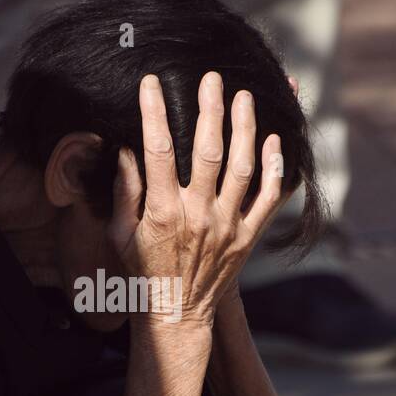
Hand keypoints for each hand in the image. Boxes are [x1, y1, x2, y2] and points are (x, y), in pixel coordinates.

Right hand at [108, 72, 284, 329]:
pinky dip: (274, 167)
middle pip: (208, 150)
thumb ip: (125, 192)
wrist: (176, 317)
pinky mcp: (248, 237)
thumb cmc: (142, 275)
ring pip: (243, 166)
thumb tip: (127, 150)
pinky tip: (273, 139)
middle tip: (211, 78)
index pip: (158, 149)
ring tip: (244, 96)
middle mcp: (198, 215)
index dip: (154, 111)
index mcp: (162, 212)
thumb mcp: (120, 235)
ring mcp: (228, 226)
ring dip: (245, 127)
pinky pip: (269, 197)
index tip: (151, 83)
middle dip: (210, 108)